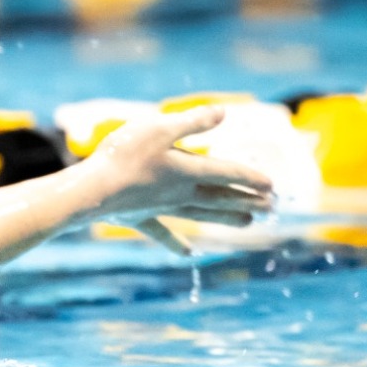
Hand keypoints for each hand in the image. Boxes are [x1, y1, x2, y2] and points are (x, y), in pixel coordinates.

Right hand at [76, 106, 275, 254]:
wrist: (93, 190)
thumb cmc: (125, 154)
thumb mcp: (161, 127)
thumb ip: (193, 121)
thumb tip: (223, 112)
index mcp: (188, 170)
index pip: (228, 173)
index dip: (251, 178)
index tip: (273, 186)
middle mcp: (181, 193)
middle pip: (220, 197)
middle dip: (247, 201)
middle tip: (271, 208)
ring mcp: (161, 208)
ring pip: (201, 214)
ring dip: (226, 218)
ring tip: (248, 224)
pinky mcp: (140, 218)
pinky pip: (163, 232)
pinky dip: (176, 243)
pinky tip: (188, 253)